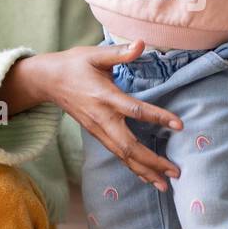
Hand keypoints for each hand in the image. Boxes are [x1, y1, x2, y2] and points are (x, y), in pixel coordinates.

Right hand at [1, 42, 183, 190]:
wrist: (48, 81)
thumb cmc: (74, 65)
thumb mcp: (95, 54)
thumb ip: (120, 52)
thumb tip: (142, 43)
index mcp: (105, 97)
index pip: (135, 110)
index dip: (157, 117)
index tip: (179, 125)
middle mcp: (102, 118)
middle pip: (129, 146)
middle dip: (152, 161)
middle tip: (175, 172)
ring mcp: (99, 130)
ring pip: (123, 156)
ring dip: (145, 171)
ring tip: (165, 185)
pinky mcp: (97, 135)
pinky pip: (117, 155)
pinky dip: (133, 168)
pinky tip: (148, 177)